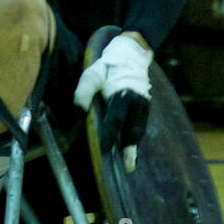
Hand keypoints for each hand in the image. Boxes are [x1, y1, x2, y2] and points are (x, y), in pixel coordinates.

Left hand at [74, 33, 151, 171]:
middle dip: (130, 149)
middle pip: (133, 130)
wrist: (131, 57)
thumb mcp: (92, 74)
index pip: (115, 120)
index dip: (110, 135)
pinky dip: (134, 140)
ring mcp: (143, 106)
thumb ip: (84, 90)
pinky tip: (130, 153)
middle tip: (128, 167)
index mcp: (122, 95)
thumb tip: (79, 109)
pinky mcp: (145, 109)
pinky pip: (139, 127)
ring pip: (138, 130)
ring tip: (129, 165)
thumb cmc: (107, 68)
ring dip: (133, 147)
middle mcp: (136, 103)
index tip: (105, 150)